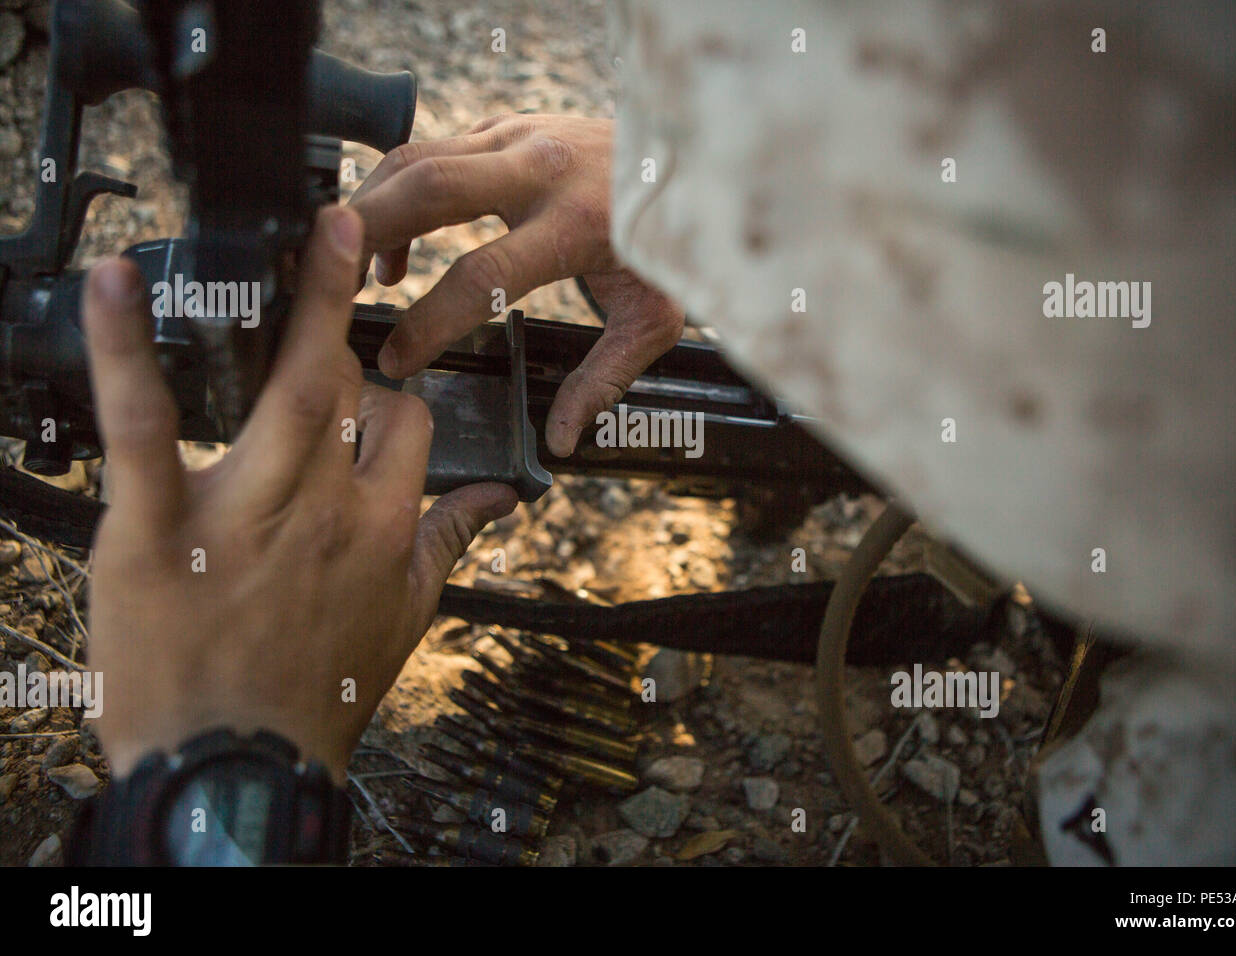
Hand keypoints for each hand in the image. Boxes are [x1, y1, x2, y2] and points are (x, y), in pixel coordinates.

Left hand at [82, 206, 516, 782]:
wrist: (234, 768)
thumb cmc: (316, 696)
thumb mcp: (405, 621)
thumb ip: (451, 543)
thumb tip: (501, 498)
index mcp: (382, 528)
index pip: (408, 423)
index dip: (391, 395)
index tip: (369, 391)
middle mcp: (325, 508)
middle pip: (351, 387)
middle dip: (350, 311)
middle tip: (345, 239)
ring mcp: (244, 512)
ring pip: (284, 388)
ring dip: (301, 299)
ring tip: (317, 225)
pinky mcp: (159, 524)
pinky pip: (146, 423)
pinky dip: (126, 348)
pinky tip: (117, 283)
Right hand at [349, 113, 684, 456]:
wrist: (692, 157)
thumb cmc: (671, 240)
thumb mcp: (655, 317)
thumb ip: (605, 377)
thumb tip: (559, 439)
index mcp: (577, 222)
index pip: (482, 273)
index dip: (430, 320)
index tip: (396, 359)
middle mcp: (540, 169)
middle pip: (426, 190)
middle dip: (364, 237)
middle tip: (327, 289)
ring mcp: (518, 137)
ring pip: (415, 159)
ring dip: (368, 211)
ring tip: (345, 271)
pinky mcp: (506, 126)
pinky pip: (430, 151)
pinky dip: (395, 194)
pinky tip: (395, 249)